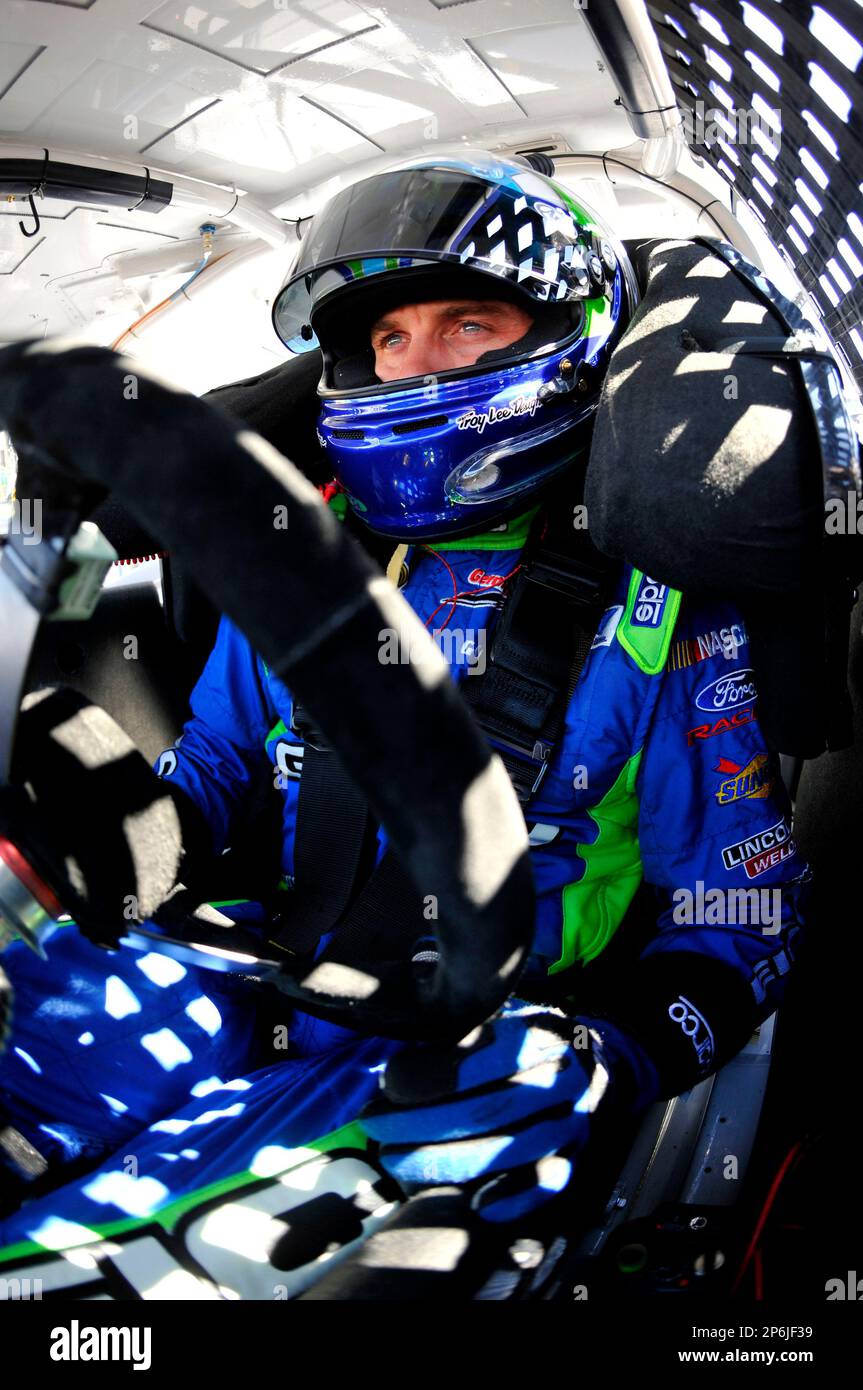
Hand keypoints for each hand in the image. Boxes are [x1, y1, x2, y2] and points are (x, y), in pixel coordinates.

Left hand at [361, 1000, 660, 1221]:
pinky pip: (544, 1184)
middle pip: (492, 1108)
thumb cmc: (506, 1041)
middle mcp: (566, 1077)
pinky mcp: (569, 1158)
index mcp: (544, 1031)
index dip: (436, 1073)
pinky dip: (511, 1197)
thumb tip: (394, 1075)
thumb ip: (454, 1036)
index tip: (388, 1081)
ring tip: (392, 1158)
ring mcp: (572, 1121)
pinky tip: (474, 1203)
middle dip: (423, 1122)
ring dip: (445, 1161)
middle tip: (374, 1124)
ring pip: (511, 1149)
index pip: (488, 1056)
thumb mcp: (486, 1020)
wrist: (567, 1065)